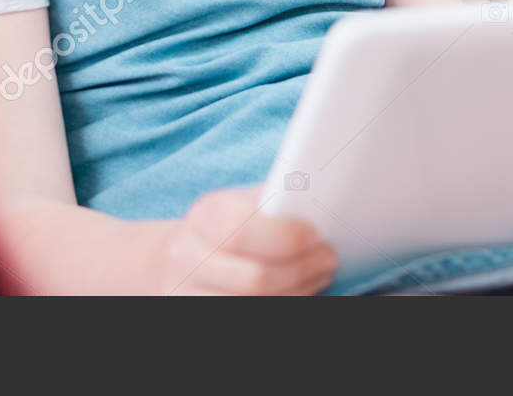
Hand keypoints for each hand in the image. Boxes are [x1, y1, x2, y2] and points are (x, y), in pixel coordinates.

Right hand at [155, 186, 338, 294]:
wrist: (183, 257)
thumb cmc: (229, 223)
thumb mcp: (244, 201)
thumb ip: (276, 197)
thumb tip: (322, 192)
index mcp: (204, 217)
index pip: (243, 232)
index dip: (287, 238)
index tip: (317, 236)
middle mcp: (188, 258)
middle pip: (255, 280)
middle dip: (302, 271)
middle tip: (329, 260)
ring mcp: (189, 293)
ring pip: (256, 306)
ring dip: (299, 293)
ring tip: (319, 276)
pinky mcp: (197, 312)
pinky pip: (251, 320)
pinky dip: (284, 305)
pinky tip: (299, 292)